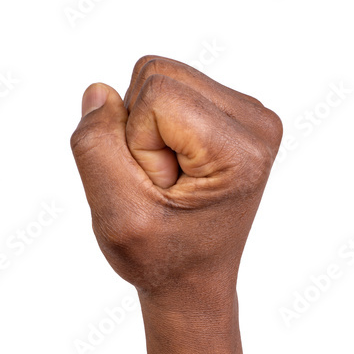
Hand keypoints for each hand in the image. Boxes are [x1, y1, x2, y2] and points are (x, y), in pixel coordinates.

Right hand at [70, 56, 281, 302]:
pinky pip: (168, 87)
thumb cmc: (158, 257)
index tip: (156, 188)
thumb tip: (99, 91)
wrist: (192, 280)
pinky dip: (155, 125)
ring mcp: (250, 113)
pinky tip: (173, 167)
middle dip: (138, 128)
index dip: (134, 141)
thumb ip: (96, 147)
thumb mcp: (116, 214)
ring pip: (160, 76)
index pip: (155, 93)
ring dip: (145, 127)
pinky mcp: (234, 112)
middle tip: (158, 183)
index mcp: (240, 148)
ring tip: (165, 177)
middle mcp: (257, 121)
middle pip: (158, 73)